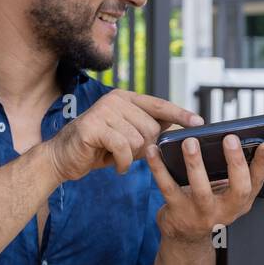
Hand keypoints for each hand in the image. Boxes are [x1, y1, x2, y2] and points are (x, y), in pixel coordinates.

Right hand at [45, 90, 202, 182]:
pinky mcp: (93, 127)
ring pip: (138, 140)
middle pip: (152, 128)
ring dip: (131, 157)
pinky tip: (115, 166)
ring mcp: (103, 111)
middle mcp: (115, 100)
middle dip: (145, 148)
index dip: (180, 114)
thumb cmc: (98, 148)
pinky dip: (123, 163)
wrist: (62, 158)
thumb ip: (148, 128)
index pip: (160, 105)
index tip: (200, 122)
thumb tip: (177, 126)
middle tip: (128, 154)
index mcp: (126, 98)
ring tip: (116, 157)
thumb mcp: (127, 136)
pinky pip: (123, 148)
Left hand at [147, 133, 263, 242]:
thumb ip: (236, 173)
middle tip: (229, 138)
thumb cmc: (208, 206)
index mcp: (241, 202)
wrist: (186, 238)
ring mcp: (202, 214)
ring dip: (196, 164)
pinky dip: (159, 168)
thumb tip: (243, 141)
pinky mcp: (178, 213)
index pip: (258, 182)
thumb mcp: (228, 195)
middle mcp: (226, 211)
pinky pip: (168, 188)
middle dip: (235, 163)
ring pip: (201, 190)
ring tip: (190, 142)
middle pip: (238, 189)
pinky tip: (154, 150)